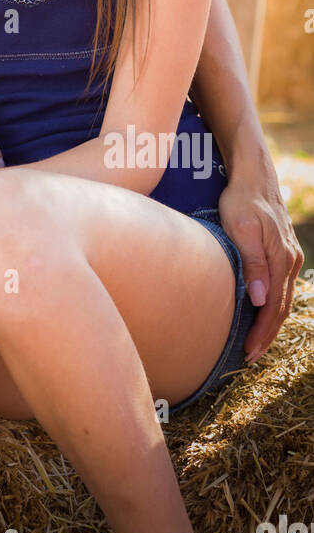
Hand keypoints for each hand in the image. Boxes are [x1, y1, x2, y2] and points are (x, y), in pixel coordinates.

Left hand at [217, 148, 303, 361]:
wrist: (253, 174)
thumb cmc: (241, 199)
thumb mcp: (241, 228)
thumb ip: (251, 263)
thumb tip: (259, 300)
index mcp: (282, 259)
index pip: (272, 307)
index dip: (261, 332)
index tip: (247, 353)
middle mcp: (290, 261)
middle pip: (280, 308)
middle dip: (265, 335)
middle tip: (248, 358)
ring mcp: (289, 257)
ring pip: (282, 299)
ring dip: (270, 324)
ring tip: (254, 344)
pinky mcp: (283, 252)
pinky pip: (281, 287)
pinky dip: (272, 306)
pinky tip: (261, 314)